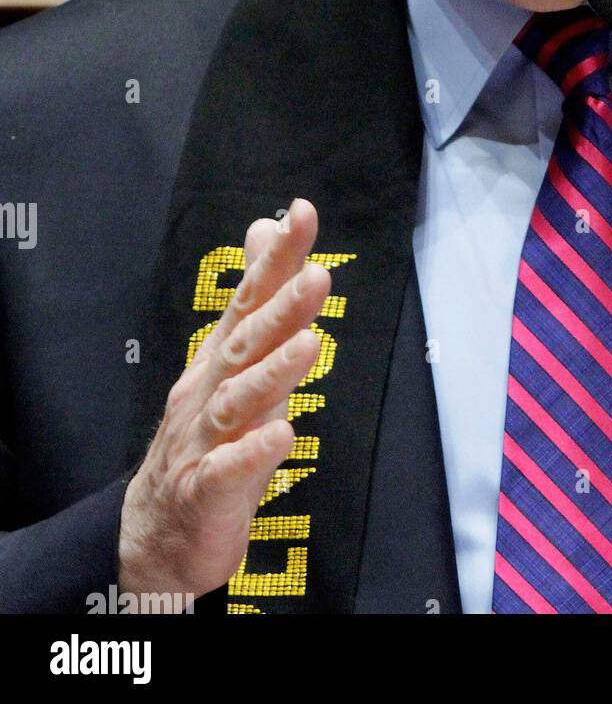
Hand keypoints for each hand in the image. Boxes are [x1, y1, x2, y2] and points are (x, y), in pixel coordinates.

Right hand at [118, 197, 329, 606]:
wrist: (158, 533)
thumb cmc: (209, 438)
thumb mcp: (237, 362)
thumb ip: (259, 297)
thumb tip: (266, 227)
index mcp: (223, 359)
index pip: (252, 299)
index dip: (277, 258)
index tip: (303, 214)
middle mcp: (210, 391)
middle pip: (246, 344)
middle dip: (281, 309)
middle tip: (317, 277)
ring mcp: (203, 441)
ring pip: (237, 402)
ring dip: (272, 372)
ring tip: (308, 345)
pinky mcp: (206, 492)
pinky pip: (227, 472)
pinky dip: (252, 453)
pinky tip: (280, 434)